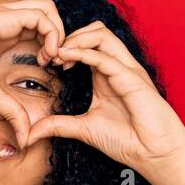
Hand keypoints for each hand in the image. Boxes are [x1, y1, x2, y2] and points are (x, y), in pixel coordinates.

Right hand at [0, 0, 66, 148]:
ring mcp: (7, 17)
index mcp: (5, 37)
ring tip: (53, 59)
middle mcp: (9, 23)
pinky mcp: (5, 16)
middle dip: (62, 37)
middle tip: (59, 63)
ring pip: (48, 9)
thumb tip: (25, 139)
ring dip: (59, 33)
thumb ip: (11, 112)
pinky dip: (52, 34)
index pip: (39, 30)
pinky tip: (45, 56)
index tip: (51, 69)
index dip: (52, 47)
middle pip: (48, 15)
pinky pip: (42, 16)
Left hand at [24, 21, 184, 174]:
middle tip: (48, 56)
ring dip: (75, 39)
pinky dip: (84, 54)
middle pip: (94, 31)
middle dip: (68, 37)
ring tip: (57, 55)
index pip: (86, 44)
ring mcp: (126, 70)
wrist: (154, 154)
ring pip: (101, 34)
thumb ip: (58, 126)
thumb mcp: (83, 130)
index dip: (64, 47)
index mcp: (106, 74)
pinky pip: (106, 57)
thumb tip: (31, 133)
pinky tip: (67, 60)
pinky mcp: (132, 79)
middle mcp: (117, 67)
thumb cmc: (127, 140)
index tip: (45, 62)